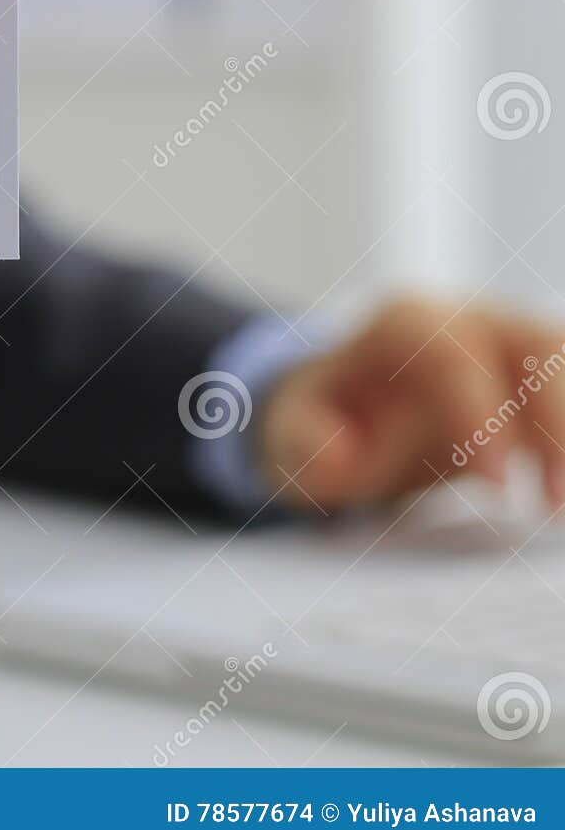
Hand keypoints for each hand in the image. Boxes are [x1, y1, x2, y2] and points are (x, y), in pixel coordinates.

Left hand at [258, 297, 564, 512]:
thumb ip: (304, 439)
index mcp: (404, 324)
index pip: (452, 352)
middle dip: (557, 422)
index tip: (496, 485)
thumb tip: (336, 454)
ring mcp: (511, 343)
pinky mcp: (537, 378)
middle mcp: (468, 320)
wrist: (347, 409)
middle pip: (536, 344)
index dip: (479, 414)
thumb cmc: (323, 421)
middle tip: (555, 505)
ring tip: (563, 508)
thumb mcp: (291, 434)